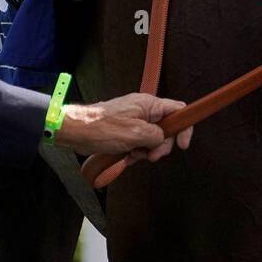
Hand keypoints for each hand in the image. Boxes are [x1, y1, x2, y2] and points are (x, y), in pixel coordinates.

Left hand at [54, 92, 192, 164]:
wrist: (77, 130)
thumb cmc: (103, 128)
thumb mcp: (135, 134)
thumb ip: (156, 136)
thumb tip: (161, 140)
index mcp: (149, 104)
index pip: (178, 110)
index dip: (184, 127)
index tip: (182, 146)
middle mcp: (145, 110)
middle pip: (167, 128)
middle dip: (161, 145)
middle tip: (150, 156)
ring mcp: (135, 120)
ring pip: (153, 138)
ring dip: (146, 151)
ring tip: (132, 156)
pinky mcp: (126, 130)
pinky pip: (140, 142)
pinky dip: (136, 151)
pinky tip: (126, 157)